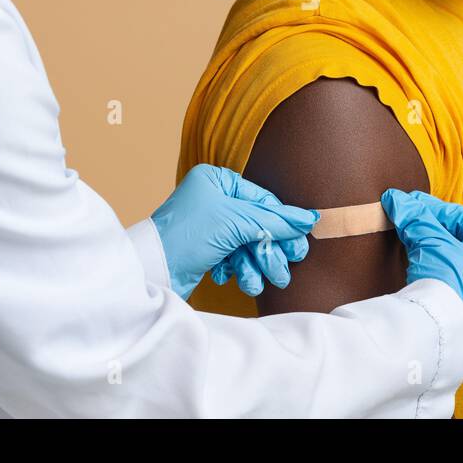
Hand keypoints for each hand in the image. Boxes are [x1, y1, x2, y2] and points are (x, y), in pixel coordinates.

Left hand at [151, 164, 318, 298]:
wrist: (152, 271)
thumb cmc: (188, 236)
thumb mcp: (236, 222)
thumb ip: (275, 221)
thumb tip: (310, 218)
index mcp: (216, 180)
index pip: (262, 200)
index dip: (282, 225)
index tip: (298, 246)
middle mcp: (212, 199)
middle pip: (257, 224)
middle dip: (269, 249)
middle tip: (284, 269)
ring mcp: (208, 225)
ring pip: (246, 244)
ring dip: (255, 264)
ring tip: (260, 282)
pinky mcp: (204, 250)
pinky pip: (232, 257)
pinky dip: (236, 269)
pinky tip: (230, 277)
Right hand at [382, 189, 462, 354]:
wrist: (440, 332)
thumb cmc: (447, 280)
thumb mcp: (431, 242)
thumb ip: (416, 217)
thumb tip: (395, 198)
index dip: (438, 209)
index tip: (414, 205)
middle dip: (435, 230)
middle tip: (410, 222)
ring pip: (458, 266)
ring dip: (434, 251)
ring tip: (410, 243)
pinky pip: (453, 288)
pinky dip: (435, 274)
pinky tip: (417, 271)